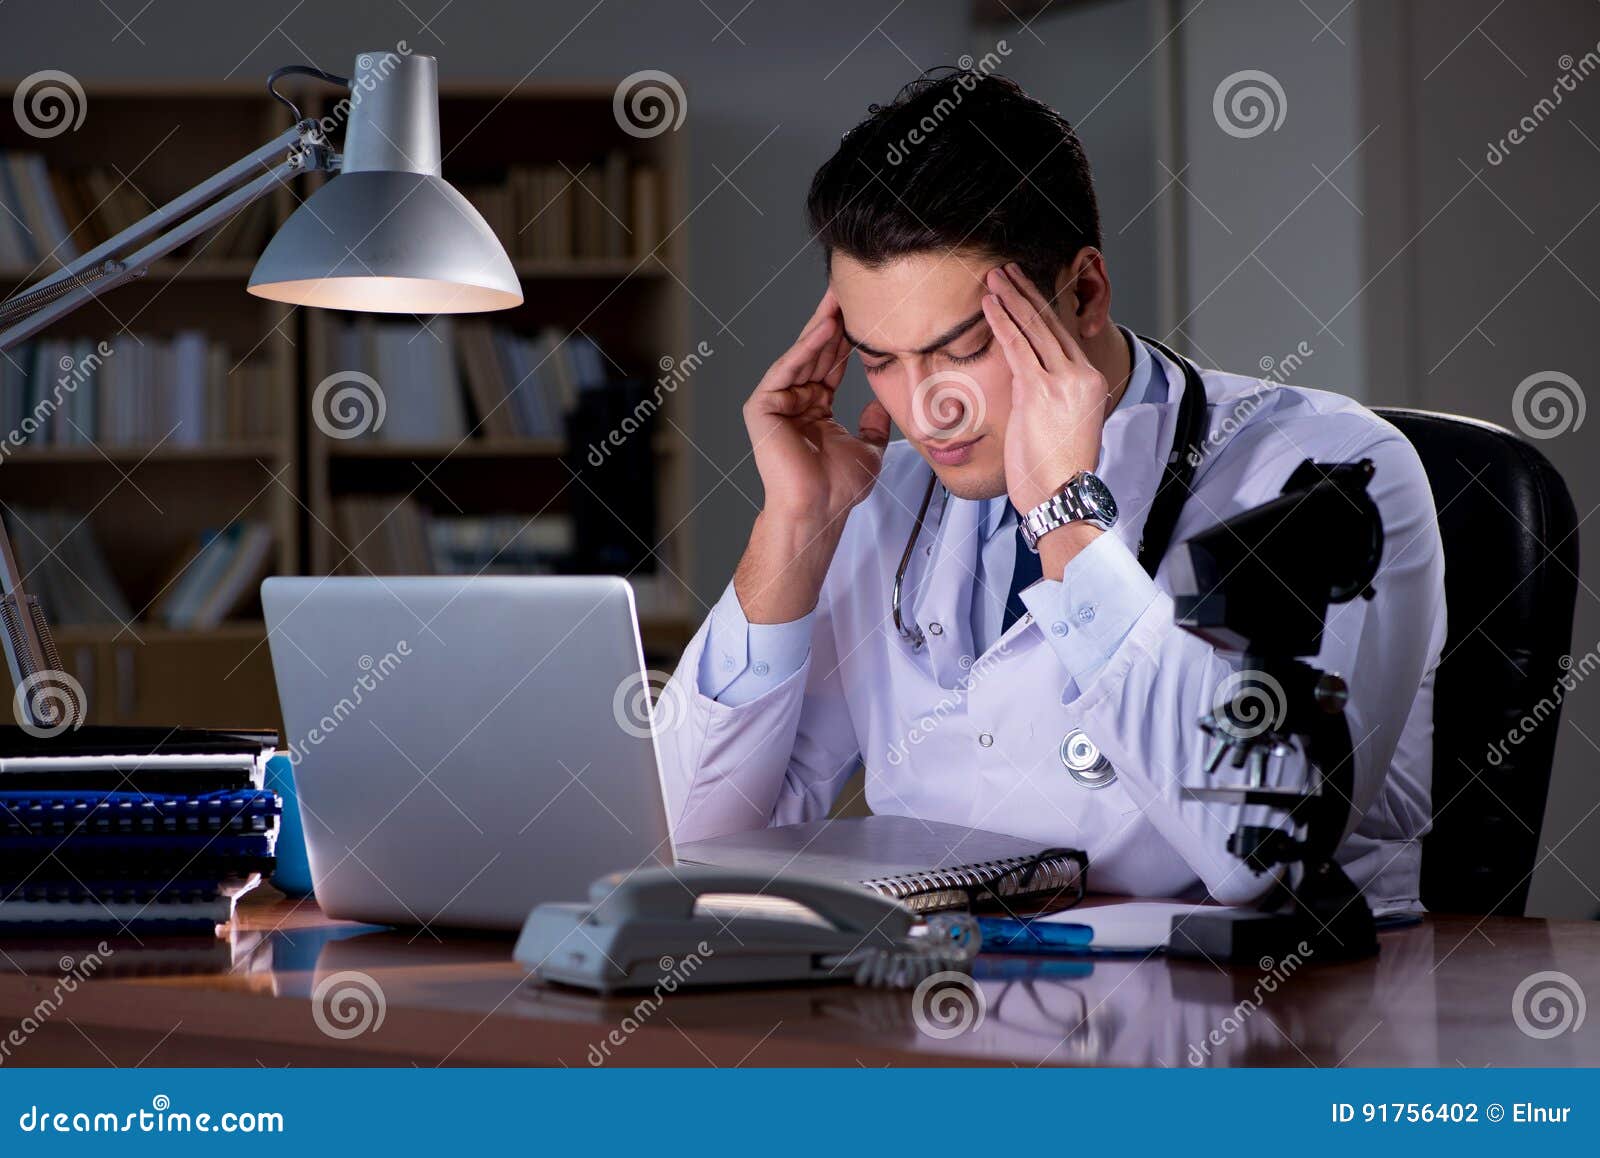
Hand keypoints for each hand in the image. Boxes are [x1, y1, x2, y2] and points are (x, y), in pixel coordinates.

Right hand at [743, 289, 889, 528]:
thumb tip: (881, 405)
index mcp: (815, 410)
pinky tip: (825, 328)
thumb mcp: (869, 449)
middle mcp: (794, 402)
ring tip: (839, 299)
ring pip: (801, 357)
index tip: (864, 312)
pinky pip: (787, 370)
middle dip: (833, 322)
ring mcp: (777, 404)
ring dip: (821, 327)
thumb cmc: (838, 489)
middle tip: (848, 290)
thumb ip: (873, 426)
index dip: (847, 339)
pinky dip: (805, 349)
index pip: (831, 365)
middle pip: (815, 354)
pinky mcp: (762, 407)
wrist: (819, 509)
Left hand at [981, 264, 1110, 515]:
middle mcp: (1080, 375)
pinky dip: (1001, 321)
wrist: (1061, 496)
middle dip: (1025, 293)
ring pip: (1034, 328)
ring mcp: (1062, 381)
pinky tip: (988, 304)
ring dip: (1011, 298)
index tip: (1024, 291)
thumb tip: (1030, 387)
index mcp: (1090, 382)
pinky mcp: (1039, 390)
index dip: (1040, 310)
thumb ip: (1050, 399)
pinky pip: (1016, 346)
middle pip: (1049, 324)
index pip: (1062, 336)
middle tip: (1006, 271)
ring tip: (993, 277)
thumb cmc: (1056, 473)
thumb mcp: (1063, 428)